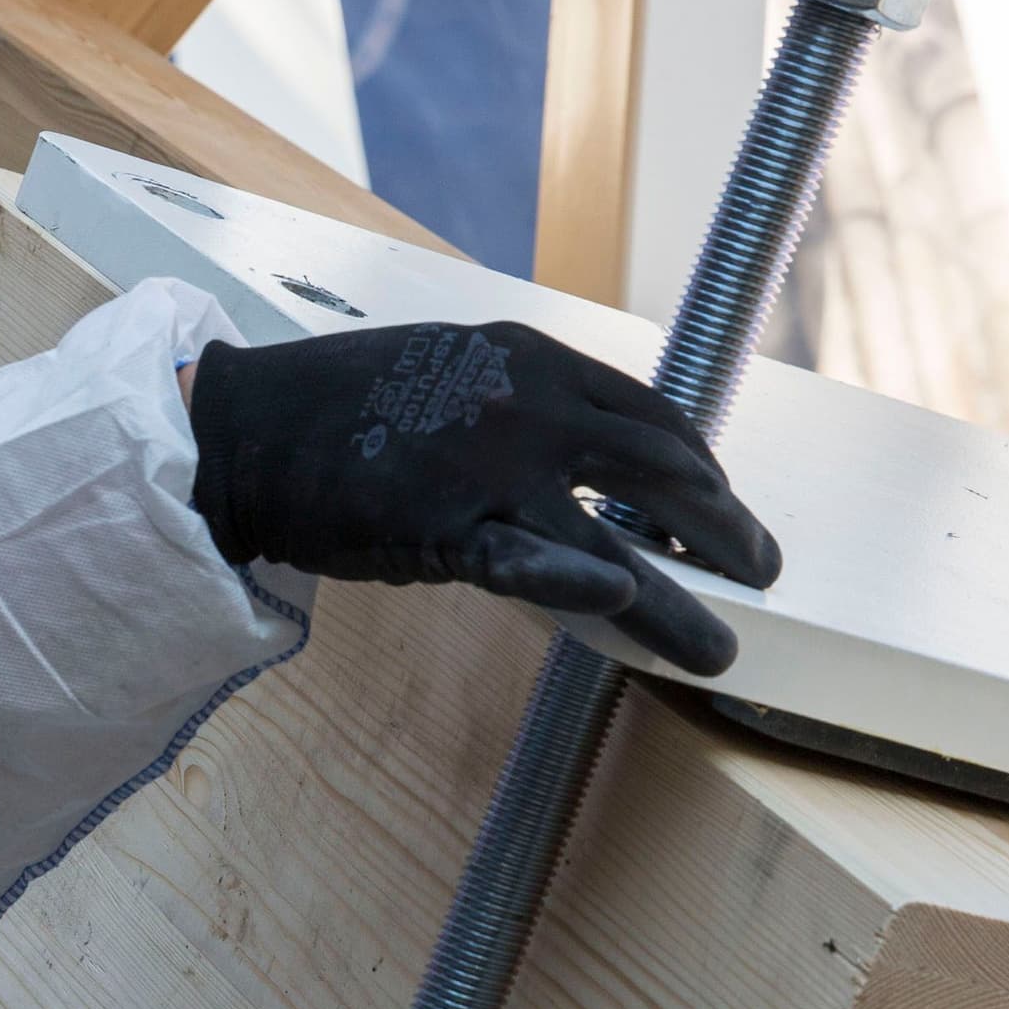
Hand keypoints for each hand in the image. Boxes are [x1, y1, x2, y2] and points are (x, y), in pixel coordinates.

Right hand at [185, 321, 779, 673]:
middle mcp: (526, 406)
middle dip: (724, 530)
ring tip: (722, 648)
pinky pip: (527, 563)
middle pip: (660, 472)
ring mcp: (488, 467)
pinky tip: (625, 603)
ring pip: (613, 537)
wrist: (248, 427)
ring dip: (681, 599)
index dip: (701, 469)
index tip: (721, 505)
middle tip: (760, 571)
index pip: (651, 417)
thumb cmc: (343, 404)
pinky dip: (582, 584)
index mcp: (533, 360)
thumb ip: (523, 395)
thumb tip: (584, 437)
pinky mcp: (443, 528)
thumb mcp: (451, 367)